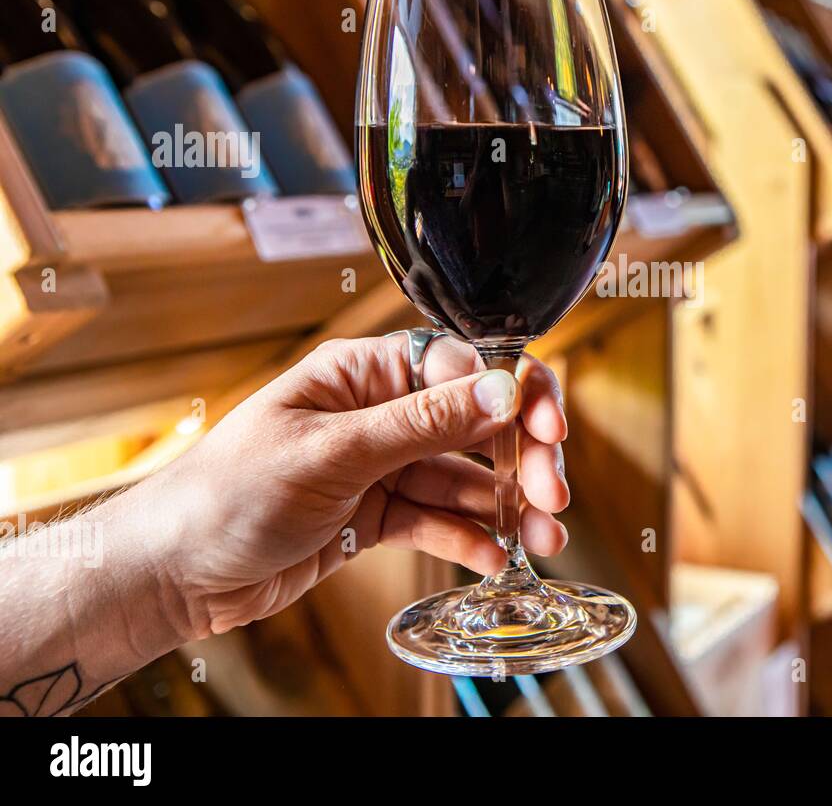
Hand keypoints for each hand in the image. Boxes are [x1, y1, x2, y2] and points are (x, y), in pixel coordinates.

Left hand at [146, 334, 568, 639]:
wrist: (173, 573)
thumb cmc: (226, 493)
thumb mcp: (331, 453)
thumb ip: (421, 424)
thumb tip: (500, 391)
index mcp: (362, 374)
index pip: (461, 366)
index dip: (515, 392)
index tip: (547, 428)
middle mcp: (378, 413)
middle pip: (475, 423)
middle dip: (521, 456)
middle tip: (551, 494)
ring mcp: (380, 466)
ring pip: (465, 477)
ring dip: (508, 505)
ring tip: (545, 538)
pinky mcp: (377, 515)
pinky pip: (440, 520)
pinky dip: (471, 537)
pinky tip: (498, 556)